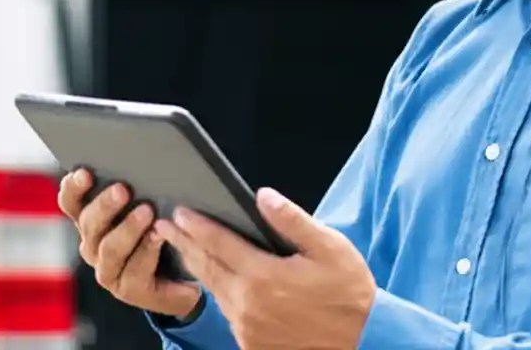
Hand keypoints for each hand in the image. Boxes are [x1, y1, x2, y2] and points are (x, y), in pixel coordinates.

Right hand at [58, 168, 202, 319]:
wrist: (184, 276)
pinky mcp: (128, 290)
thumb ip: (137, 188)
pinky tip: (158, 236)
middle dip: (104, 205)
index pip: (71, 202)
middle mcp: (92, 245)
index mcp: (91, 220)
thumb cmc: (162, 230)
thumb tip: (138, 159)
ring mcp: (107, 270)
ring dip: (128, 229)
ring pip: (109, 248)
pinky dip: (147, 250)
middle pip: (89, 223)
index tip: (84, 173)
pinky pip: (134, 270)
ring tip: (147, 212)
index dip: (73, 188)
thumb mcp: (148, 203)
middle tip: (122, 189)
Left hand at [154, 187, 375, 349]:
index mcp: (263, 276)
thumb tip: (263, 196)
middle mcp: (248, 304)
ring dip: (199, 269)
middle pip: (206, 267)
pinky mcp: (252, 346)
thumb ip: (292, 221)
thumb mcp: (330, 248)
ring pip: (216, 292)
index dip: (196, 225)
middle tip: (166, 228)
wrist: (364, 343)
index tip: (179, 211)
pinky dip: (222, 296)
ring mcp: (247, 329)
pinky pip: (230, 315)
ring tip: (187, 250)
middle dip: (184, 244)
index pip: (218, 243)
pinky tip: (220, 283)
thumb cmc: (350, 294)